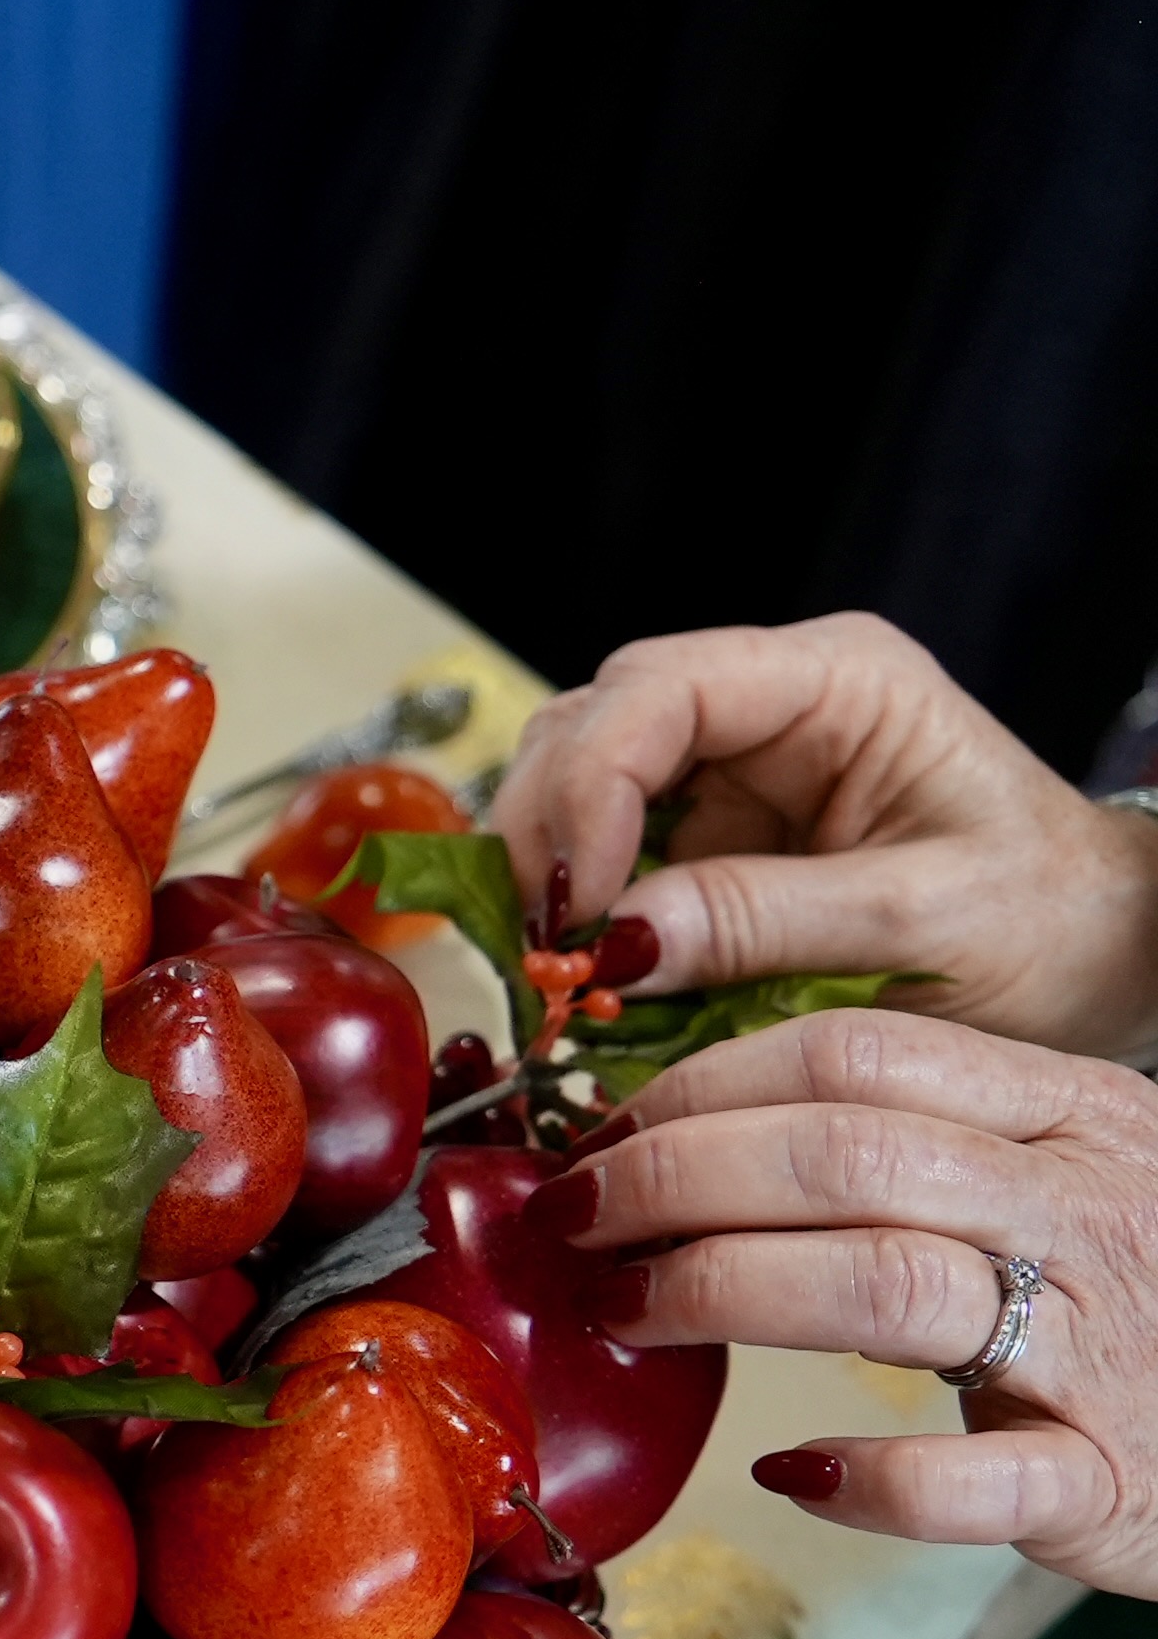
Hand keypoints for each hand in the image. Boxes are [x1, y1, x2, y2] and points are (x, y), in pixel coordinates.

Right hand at [488, 613, 1157, 1058]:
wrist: (1096, 955)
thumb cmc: (1046, 919)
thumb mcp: (917, 922)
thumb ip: (762, 920)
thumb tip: (614, 940)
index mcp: (840, 681)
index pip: (662, 689)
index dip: (593, 785)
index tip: (577, 899)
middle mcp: (771, 704)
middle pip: (594, 723)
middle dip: (549, 827)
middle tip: (542, 942)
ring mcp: (733, 766)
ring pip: (578, 778)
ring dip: (551, 865)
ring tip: (559, 957)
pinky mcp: (711, 830)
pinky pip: (607, 849)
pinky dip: (578, 904)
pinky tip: (586, 958)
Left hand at [547, 1008, 1157, 1597]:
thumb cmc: (1126, 1298)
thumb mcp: (1043, 1177)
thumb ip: (896, 1144)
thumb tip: (678, 1138)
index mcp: (1062, 1116)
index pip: (852, 1053)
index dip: (695, 1087)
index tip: (596, 1132)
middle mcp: (1083, 1211)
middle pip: (845, 1155)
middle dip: (672, 1177)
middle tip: (574, 1218)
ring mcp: (1103, 1346)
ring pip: (888, 1286)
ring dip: (723, 1292)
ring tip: (627, 1311)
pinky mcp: (1110, 1479)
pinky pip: (977, 1480)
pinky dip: (869, 1483)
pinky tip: (790, 1471)